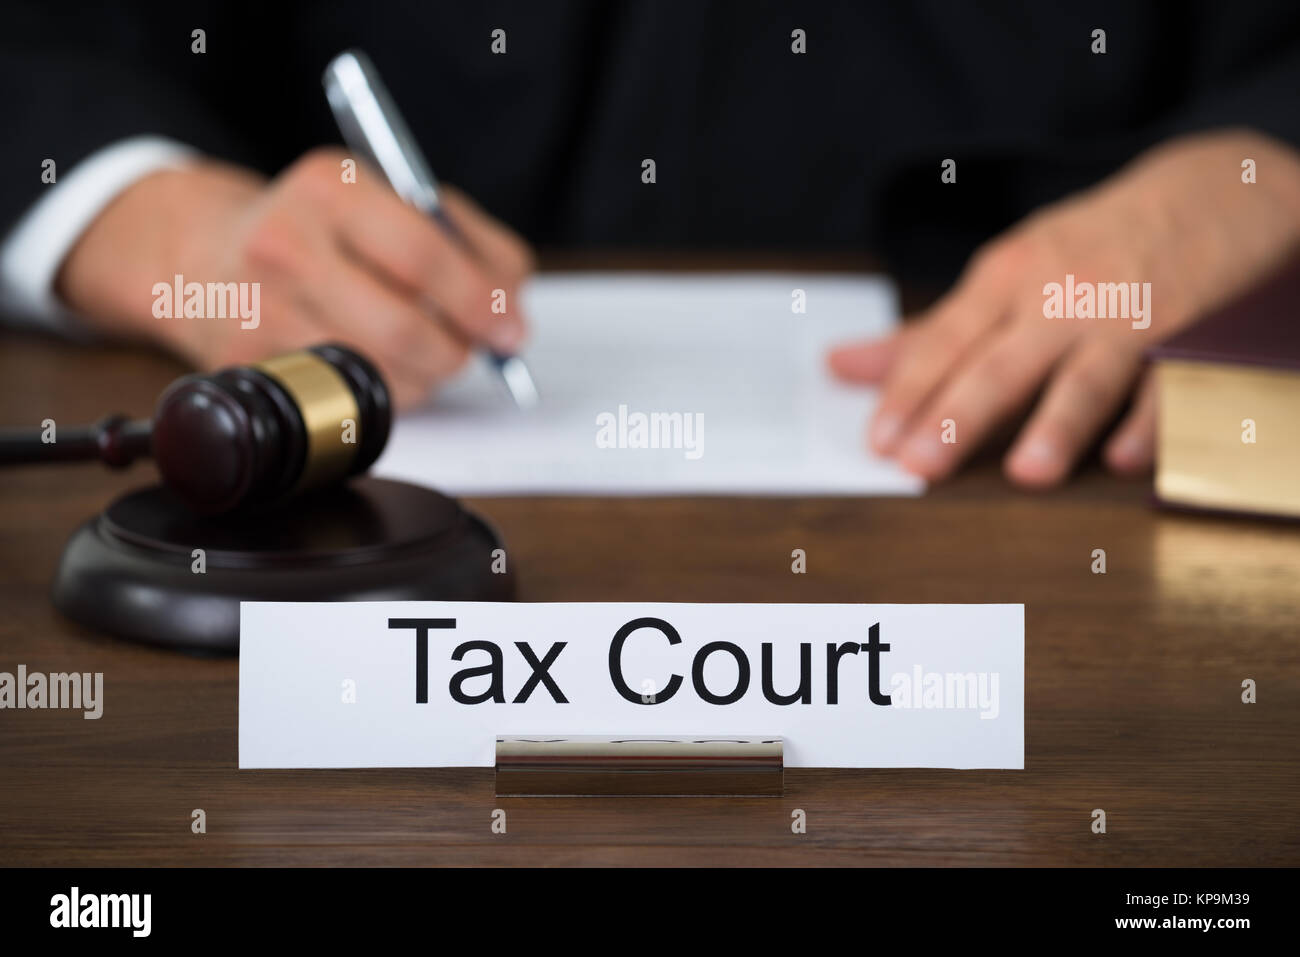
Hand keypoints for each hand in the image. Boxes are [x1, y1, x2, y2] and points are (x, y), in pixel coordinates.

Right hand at [57, 148, 535, 408]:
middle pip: (402, 328)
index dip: (479, 301)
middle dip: (458, 350)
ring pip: (381, 375)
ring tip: (427, 349)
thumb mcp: (388, 198)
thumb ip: (464, 239)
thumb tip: (511, 307)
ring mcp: (262, 311)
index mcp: (331, 188)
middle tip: (478, 349)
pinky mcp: (252, 366)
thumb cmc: (321, 228)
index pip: (422, 255)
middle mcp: (286, 245)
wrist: (205, 254)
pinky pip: (348, 398)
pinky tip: (382, 363)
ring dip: (425, 374)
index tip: (511, 326)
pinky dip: (386, 391)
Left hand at [829, 130, 1299, 485]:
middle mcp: (1059, 298)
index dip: (909, 392)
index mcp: (1005, 280)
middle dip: (959, 414)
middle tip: (920, 465)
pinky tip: (1123, 459)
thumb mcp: (1002, 275)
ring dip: (1057, 424)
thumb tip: (837, 366)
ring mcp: (1126, 319)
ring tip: (1027, 474)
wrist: (1212, 194)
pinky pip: (1170, 387)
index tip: (877, 440)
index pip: (944, 342)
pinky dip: (1151, 423)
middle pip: (1002, 363)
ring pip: (1085, 377)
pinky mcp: (1190, 341)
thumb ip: (925, 336)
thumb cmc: (1085, 250)